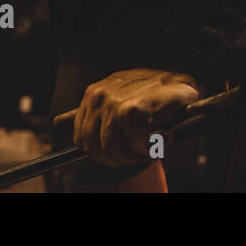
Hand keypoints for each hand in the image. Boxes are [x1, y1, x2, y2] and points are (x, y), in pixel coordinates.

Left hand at [55, 68, 201, 166]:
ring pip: (113, 151)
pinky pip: (136, 147)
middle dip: (121, 157)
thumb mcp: (121, 97)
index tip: (120, 153)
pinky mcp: (132, 110)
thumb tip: (58, 123)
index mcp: (95, 93)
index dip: (100, 152)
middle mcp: (100, 95)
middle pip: (94, 150)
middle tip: (142, 150)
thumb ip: (93, 111)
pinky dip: (154, 148)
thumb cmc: (158, 94)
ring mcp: (114, 102)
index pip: (79, 136)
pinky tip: (165, 136)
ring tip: (153, 143)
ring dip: (137, 154)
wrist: (187, 88)